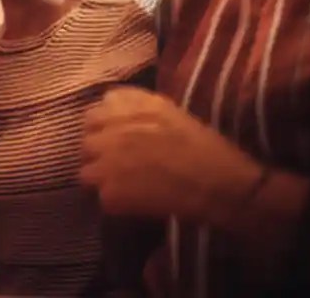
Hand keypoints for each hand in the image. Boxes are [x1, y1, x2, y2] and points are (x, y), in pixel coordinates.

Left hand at [80, 86, 261, 224]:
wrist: (223, 184)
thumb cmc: (208, 149)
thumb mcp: (171, 113)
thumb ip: (137, 107)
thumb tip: (112, 106)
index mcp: (130, 108)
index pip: (94, 113)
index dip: (103, 129)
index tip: (114, 140)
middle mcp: (113, 130)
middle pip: (85, 142)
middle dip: (99, 154)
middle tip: (120, 166)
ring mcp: (108, 162)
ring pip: (87, 172)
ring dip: (103, 180)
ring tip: (127, 187)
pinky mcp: (111, 192)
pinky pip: (103, 199)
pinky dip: (118, 203)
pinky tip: (138, 203)